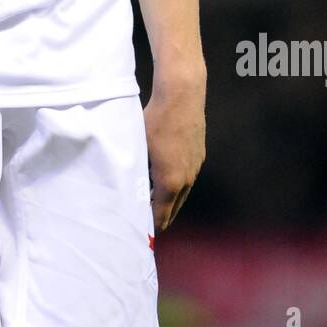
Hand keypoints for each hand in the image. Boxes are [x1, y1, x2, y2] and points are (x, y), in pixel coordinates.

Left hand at [144, 66, 205, 231]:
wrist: (182, 96)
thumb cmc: (155, 120)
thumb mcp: (139, 146)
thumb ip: (136, 170)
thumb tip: (127, 184)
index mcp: (170, 181)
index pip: (161, 214)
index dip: (151, 224)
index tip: (142, 231)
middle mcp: (187, 179)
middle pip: (175, 208)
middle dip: (161, 216)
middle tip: (147, 222)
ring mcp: (196, 167)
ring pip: (183, 193)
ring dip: (170, 200)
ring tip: (154, 202)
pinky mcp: (200, 155)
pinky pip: (187, 178)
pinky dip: (177, 186)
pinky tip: (167, 179)